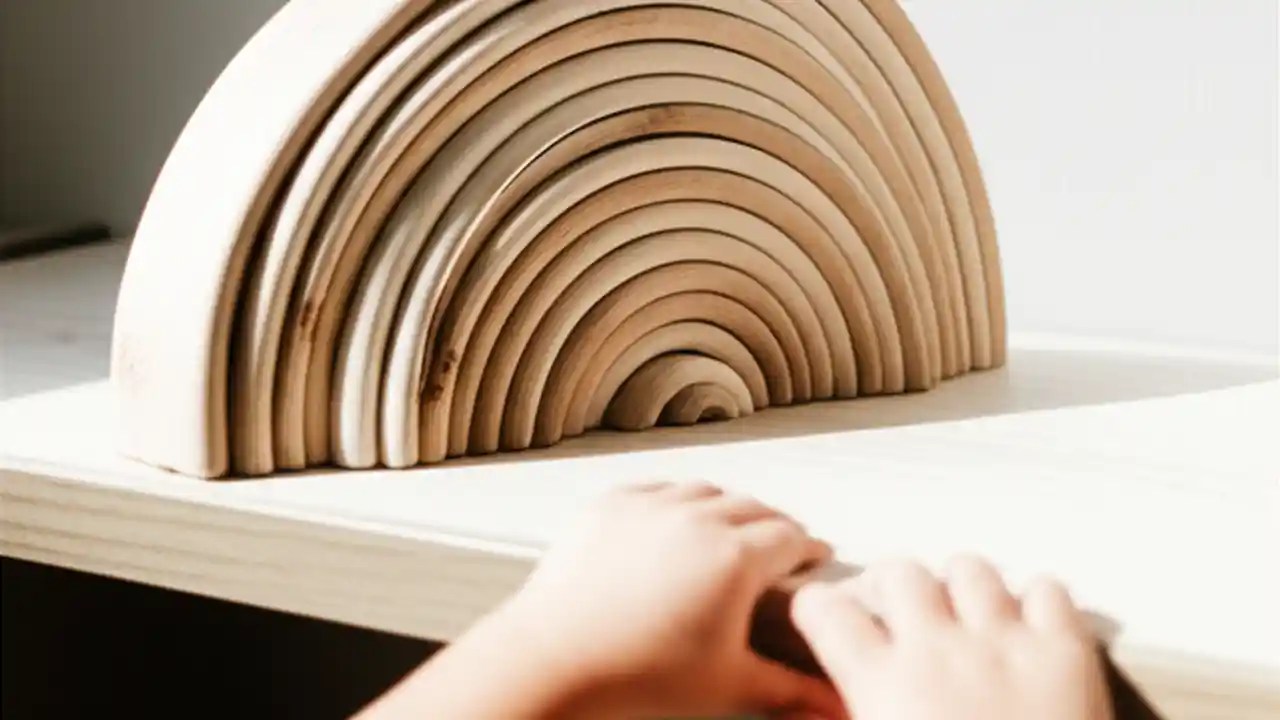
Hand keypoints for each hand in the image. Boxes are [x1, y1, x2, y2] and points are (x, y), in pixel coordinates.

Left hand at [505, 480, 846, 718]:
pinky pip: (658, 490)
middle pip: (755, 507)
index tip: (814, 558)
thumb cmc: (636, 677)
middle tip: (779, 547)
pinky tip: (676, 523)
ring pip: (707, 492)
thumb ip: (791, 685)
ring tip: (729, 532)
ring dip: (726, 508)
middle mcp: (697, 518)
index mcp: (736, 557)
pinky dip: (676, 504)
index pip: (793, 537)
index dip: (809, 550)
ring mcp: (651, 506)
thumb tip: (835, 700)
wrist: (554, 663)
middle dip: (773, 526)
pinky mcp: (610, 505)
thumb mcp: (729, 683)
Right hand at [791, 557, 1112, 719]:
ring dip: (962, 587)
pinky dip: (1036, 601)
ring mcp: (1004, 643)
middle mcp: (937, 647)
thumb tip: (808, 715)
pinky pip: (1048, 590)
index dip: (820, 608)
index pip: (827, 608)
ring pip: (971, 568)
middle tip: (902, 614)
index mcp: (880, 682)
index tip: (827, 618)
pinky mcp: (1065, 654)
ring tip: (965, 615)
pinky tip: (1027, 628)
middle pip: (901, 572)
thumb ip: (844, 719)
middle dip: (896, 588)